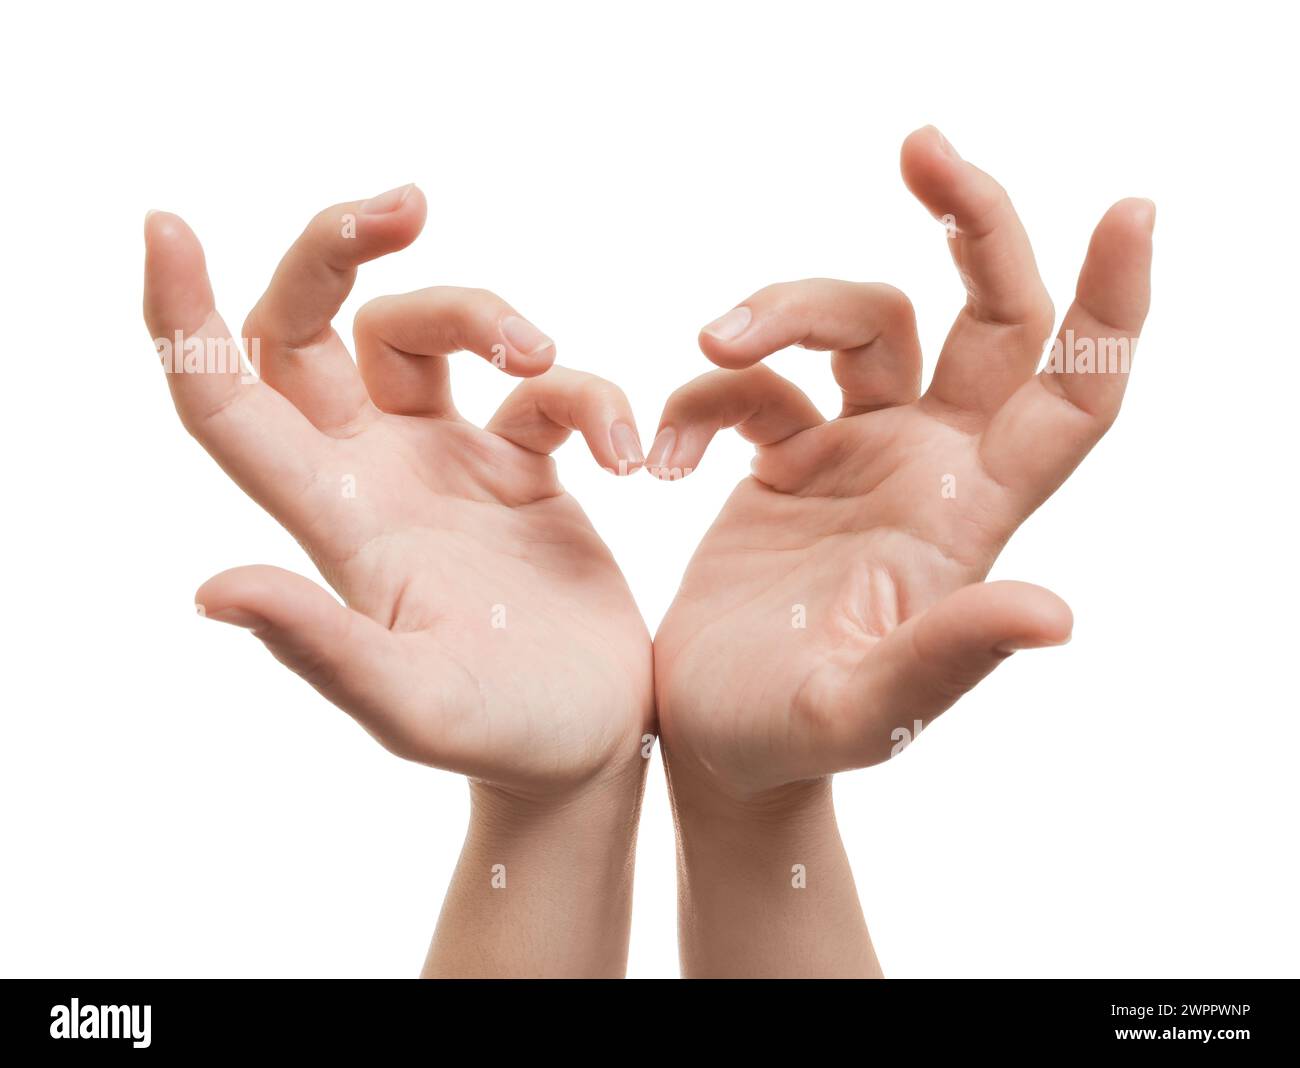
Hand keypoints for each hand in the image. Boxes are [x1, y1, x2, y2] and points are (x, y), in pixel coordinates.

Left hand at [143, 186, 652, 794]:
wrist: (588, 744)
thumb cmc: (499, 735)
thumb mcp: (411, 703)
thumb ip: (322, 645)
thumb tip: (213, 591)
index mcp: (334, 520)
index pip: (230, 402)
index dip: (184, 316)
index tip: (165, 226)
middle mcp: (375, 476)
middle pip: (313, 327)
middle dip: (336, 249)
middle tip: (407, 204)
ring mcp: (446, 466)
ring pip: (421, 333)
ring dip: (482, 313)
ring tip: (540, 358)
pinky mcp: (520, 469)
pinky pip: (542, 391)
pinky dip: (589, 398)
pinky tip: (632, 455)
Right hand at [652, 127, 1153, 799]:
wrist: (713, 740)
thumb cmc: (794, 739)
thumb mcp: (872, 709)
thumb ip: (949, 651)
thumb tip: (1055, 616)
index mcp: (971, 516)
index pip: (1073, 396)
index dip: (1112, 308)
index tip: (1130, 209)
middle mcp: (930, 469)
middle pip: (986, 316)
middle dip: (972, 223)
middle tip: (921, 144)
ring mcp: (859, 456)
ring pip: (858, 324)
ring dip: (784, 307)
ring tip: (714, 341)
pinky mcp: (787, 459)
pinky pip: (756, 384)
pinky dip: (707, 398)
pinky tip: (662, 460)